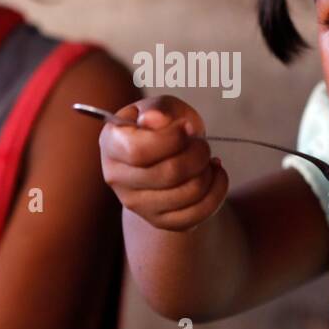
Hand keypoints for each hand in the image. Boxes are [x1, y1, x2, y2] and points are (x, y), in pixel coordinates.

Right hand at [98, 96, 228, 230]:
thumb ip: (160, 110)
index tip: (186, 128)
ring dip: (208, 172)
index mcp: (112, 143)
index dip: (171, 139)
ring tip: (206, 159)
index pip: (138, 151)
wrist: (166, 156)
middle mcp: (116, 177)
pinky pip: (197, 214)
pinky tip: (215, 175)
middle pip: (169, 174)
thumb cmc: (164, 127)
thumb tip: (154, 120)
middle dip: (198, 154)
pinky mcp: (158, 221)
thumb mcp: (163, 108)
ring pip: (188, 194)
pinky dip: (216, 191)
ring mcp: (136, 204)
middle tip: (202, 144)